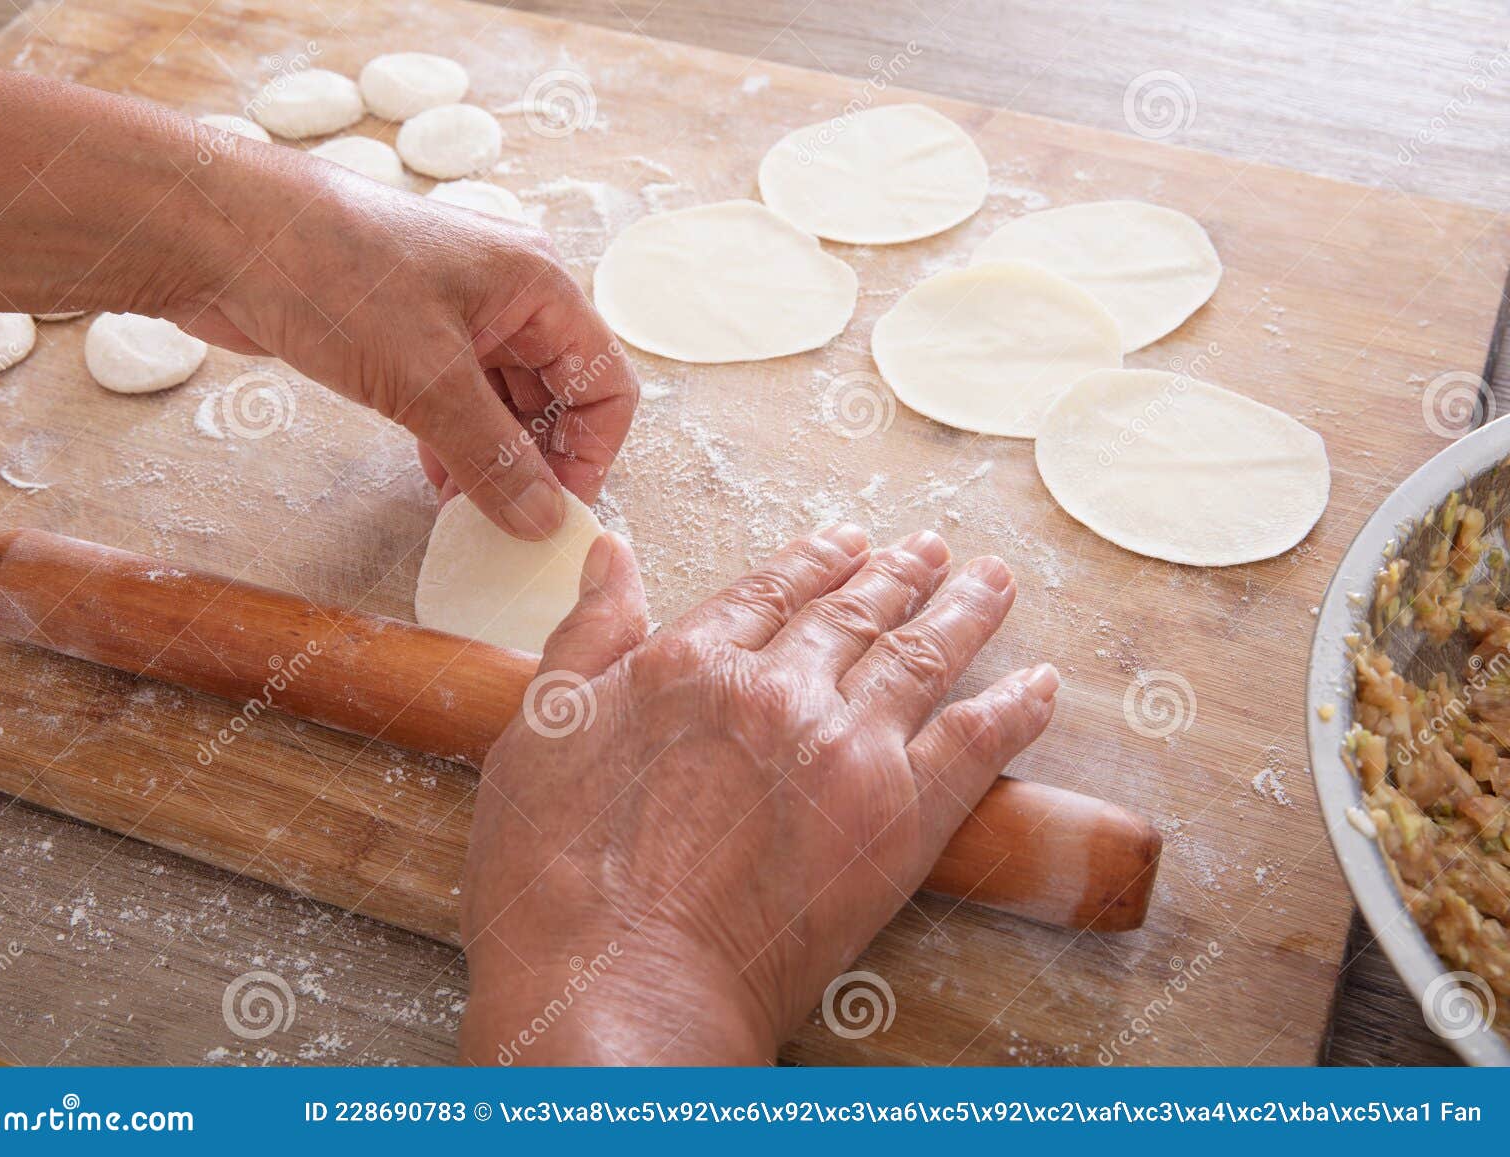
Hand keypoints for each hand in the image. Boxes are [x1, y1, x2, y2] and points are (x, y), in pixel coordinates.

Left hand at [0, 59, 636, 539]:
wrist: (218, 233)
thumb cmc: (330, 275)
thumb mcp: (426, 380)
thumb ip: (493, 457)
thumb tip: (543, 522)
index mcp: (537, 285)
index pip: (604, 382)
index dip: (590, 454)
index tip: (554, 513)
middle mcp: (506, 295)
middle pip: (557, 396)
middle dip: (540, 462)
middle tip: (511, 525)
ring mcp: (454, 312)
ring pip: (503, 402)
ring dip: (495, 460)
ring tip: (471, 515)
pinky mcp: (405, 333)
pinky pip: (454, 399)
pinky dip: (455, 443)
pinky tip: (436, 482)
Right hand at [457, 525, 1057, 1064]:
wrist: (620, 987)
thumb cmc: (557, 879)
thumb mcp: (539, 734)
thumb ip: (586, 638)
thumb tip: (612, 556)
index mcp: (690, 663)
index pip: (768, 591)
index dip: (811, 561)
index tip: (845, 541)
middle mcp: (777, 688)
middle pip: (852, 613)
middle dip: (896, 574)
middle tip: (929, 548)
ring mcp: (846, 748)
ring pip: (921, 655)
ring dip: (963, 611)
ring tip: (993, 580)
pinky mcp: (900, 819)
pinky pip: (975, 741)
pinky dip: (1014, 706)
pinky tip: (1040, 682)